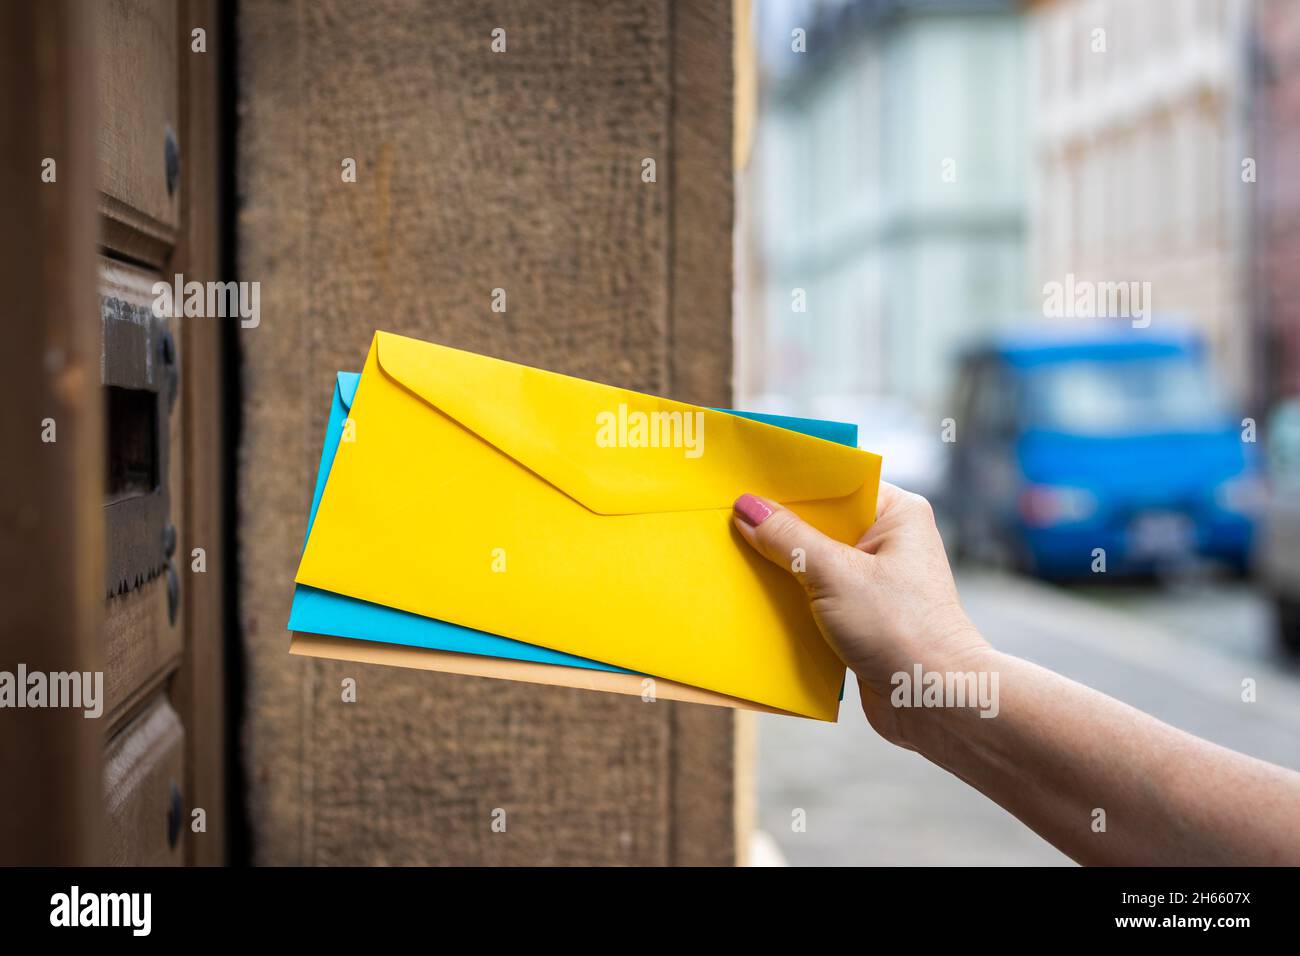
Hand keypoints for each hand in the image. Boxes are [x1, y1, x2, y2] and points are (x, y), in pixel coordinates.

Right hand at [732, 483, 988, 741]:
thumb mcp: (835, 575)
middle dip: (779, 528)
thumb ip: (788, 539)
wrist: (935, 702)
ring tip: (733, 559)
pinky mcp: (862, 616)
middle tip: (728, 520)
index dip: (791, 484)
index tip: (746, 483)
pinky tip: (756, 600)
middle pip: (820, 524)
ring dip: (781, 568)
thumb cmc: (900, 629)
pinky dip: (791, 600)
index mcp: (897, 514)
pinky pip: (817, 596)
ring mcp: (876, 581)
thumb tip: (747, 508)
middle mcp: (889, 542)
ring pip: (815, 563)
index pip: (835, 484)